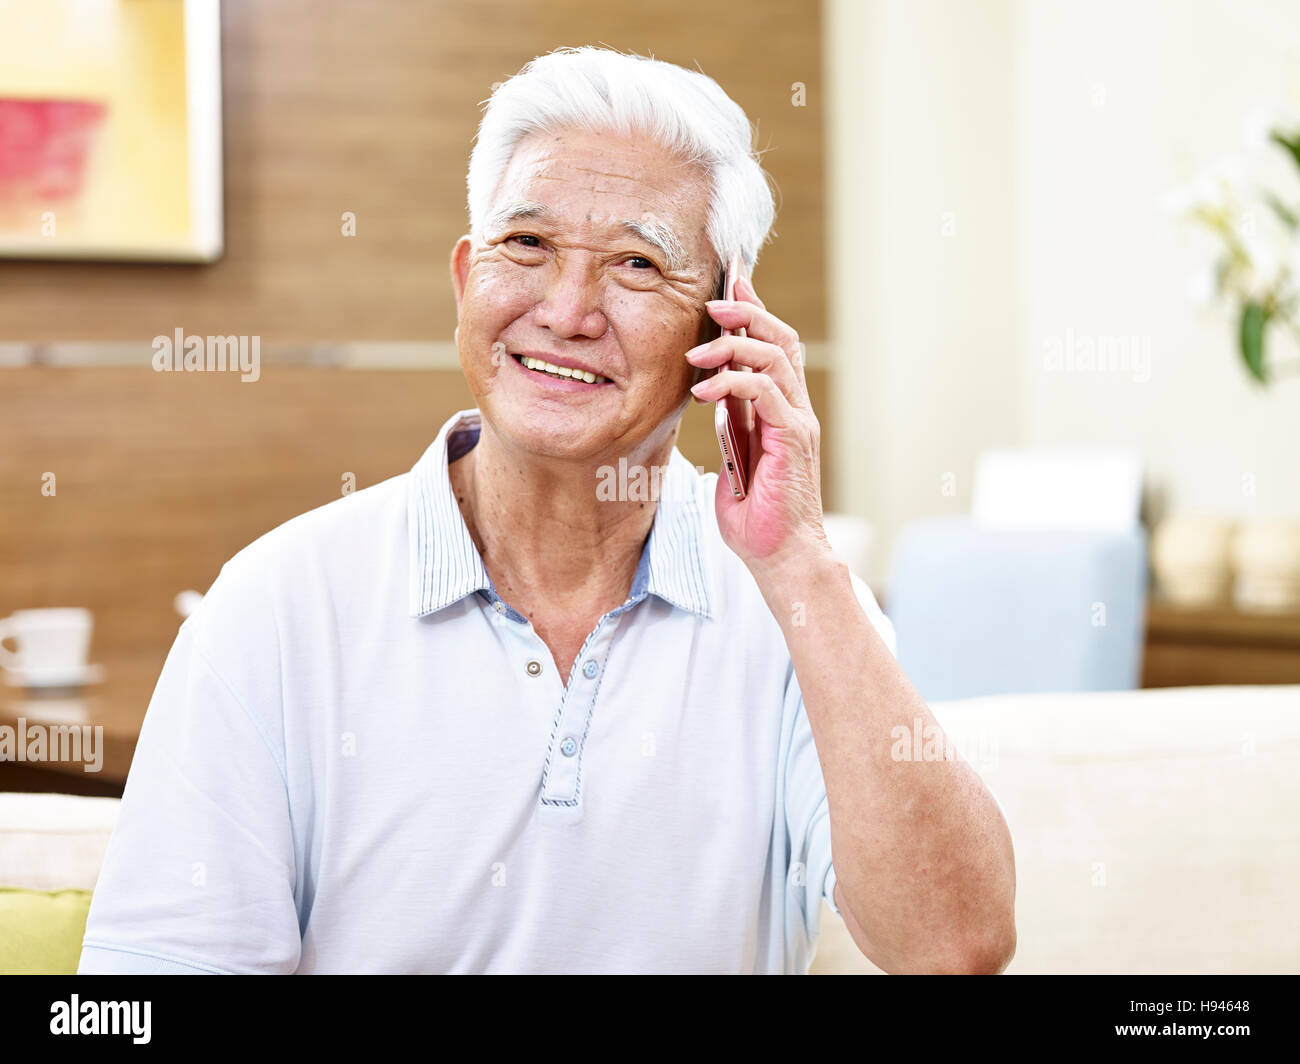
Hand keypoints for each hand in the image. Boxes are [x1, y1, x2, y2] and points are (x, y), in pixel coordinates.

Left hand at [686, 276, 831, 575]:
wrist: (781, 556)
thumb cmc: (756, 517)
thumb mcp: (736, 458)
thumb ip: (732, 425)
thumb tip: (715, 396)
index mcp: (783, 412)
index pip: (775, 348)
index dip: (754, 313)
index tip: (730, 286)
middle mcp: (796, 411)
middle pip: (781, 340)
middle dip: (746, 312)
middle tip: (712, 302)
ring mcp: (797, 423)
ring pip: (774, 358)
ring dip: (732, 346)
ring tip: (697, 352)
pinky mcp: (792, 439)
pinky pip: (765, 392)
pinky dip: (732, 382)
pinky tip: (704, 390)